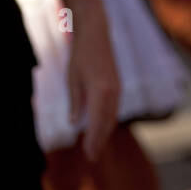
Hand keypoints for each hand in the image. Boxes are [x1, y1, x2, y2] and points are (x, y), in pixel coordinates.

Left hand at [67, 2, 119, 160]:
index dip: (93, 141)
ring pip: (112, 116)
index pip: (97, 122)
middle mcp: (113, 92)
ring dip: (105, 131)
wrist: (96, 32)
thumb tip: (74, 124)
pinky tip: (102, 125)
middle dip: (100, 140)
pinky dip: (108, 120)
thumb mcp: (73, 79)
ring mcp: (117, 88)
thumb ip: (76, 102)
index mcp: (101, 91)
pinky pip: (114, 108)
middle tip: (92, 157)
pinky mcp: (117, 84)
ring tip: (96, 146)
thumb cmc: (81, 54)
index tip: (88, 156)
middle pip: (108, 122)